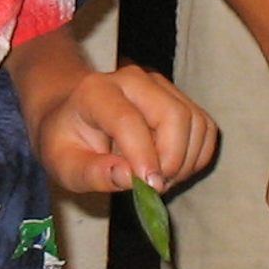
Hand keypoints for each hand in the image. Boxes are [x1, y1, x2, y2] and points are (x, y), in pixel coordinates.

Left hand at [29, 63, 217, 194]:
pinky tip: (174, 170)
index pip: (128, 121)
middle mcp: (133, 80)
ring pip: (195, 122)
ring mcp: (160, 85)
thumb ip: (92, 173)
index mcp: (96, 92)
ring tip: (161, 180)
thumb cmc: (65, 140)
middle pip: (173, 116)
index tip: (151, 188)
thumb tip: (130, 179)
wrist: (72, 111)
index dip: (144, 157)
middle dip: (172, 160)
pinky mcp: (179, 98)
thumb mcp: (63, 164)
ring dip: (187, 161)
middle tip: (155, 188)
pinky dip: (198, 155)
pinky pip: (204, 128)